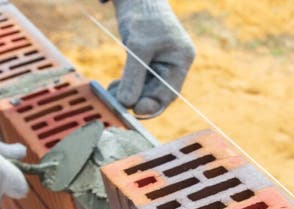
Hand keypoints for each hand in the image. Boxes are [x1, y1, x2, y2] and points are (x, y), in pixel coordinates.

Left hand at [112, 0, 194, 117]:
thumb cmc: (142, 13)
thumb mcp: (138, 45)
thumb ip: (134, 76)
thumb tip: (127, 104)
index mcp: (181, 59)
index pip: (170, 91)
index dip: (153, 104)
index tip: (136, 110)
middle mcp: (173, 63)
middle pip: (157, 92)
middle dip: (138, 99)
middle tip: (119, 104)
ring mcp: (160, 62)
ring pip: (146, 88)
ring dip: (129, 93)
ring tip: (112, 93)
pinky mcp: (146, 60)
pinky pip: (138, 80)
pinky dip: (126, 85)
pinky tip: (114, 87)